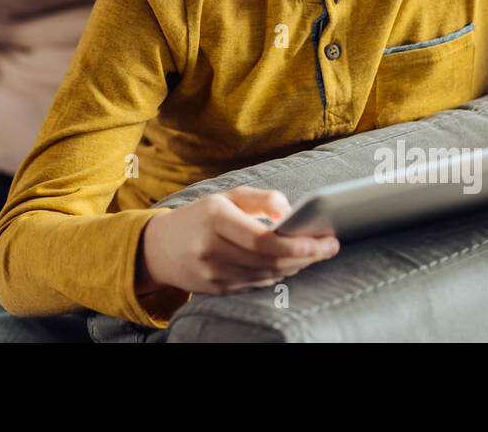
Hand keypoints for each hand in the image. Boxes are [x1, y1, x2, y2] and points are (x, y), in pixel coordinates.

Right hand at [137, 185, 339, 295]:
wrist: (160, 248)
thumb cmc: (200, 217)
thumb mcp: (227, 196)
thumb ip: (262, 199)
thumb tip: (291, 212)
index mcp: (215, 218)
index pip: (264, 240)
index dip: (297, 245)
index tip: (323, 240)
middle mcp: (212, 248)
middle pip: (270, 261)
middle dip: (305, 256)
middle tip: (328, 247)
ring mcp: (213, 274)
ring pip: (267, 275)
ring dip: (296, 266)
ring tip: (313, 253)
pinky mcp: (216, 290)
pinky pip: (256, 284)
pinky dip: (277, 274)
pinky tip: (289, 264)